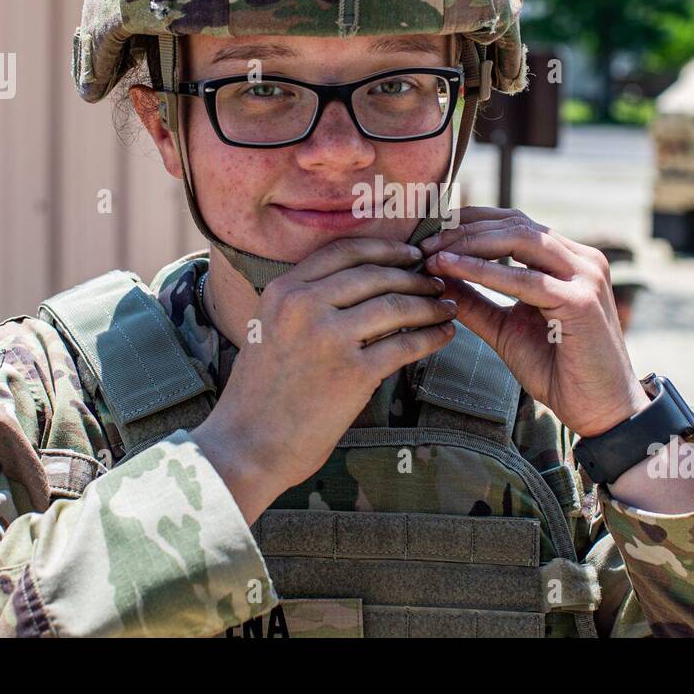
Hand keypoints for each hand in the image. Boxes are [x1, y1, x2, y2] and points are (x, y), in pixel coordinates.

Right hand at [192, 238, 455, 522]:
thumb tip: (356, 289)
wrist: (247, 445)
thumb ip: (303, 305)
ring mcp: (330, 337)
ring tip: (446, 307)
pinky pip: (405, 345)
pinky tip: (444, 335)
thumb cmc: (260, 394)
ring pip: (395, 305)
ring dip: (429, 304)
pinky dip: (431, 337)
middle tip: (436, 282)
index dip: (385, 248)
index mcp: (283, 291)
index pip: (344, 251)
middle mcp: (304, 306)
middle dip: (413, 275)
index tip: (410, 254)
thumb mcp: (269, 330)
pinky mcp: (354, 372)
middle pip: (375, 274)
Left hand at [420, 207, 648, 437]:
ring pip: (520, 240)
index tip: (432, 233)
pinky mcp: (581, 300)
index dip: (472, 223)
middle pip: (516, 224)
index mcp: (569, 261)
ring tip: (433, 253)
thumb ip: (476, 302)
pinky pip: (524, 279)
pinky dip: (483, 272)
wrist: (601, 411)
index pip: (516, 224)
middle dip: (466, 230)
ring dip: (471, 243)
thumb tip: (437, 278)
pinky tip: (452, 269)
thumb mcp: (506, 329)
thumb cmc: (558, 372)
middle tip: (425, 242)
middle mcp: (582, 259)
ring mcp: (585, 276)